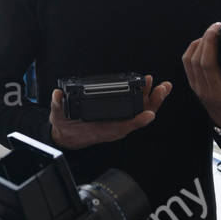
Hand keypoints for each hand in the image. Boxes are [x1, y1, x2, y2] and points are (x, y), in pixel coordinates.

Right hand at [48, 74, 171, 149]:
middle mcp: (116, 125)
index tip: (148, 115)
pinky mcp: (119, 112)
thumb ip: (58, 106)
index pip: (124, 126)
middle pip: (140, 116)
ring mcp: (119, 119)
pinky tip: (150, 85)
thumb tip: (58, 95)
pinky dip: (145, 96)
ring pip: (142, 110)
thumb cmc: (67, 128)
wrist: (67, 134)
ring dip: (153, 98)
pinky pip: (137, 105)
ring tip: (162, 85)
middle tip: (161, 89)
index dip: (137, 121)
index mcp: (104, 129)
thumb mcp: (60, 117)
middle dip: (153, 103)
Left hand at [182, 23, 220, 128]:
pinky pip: (188, 64)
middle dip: (210, 43)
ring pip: (196, 62)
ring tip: (211, 31)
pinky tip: (201, 40)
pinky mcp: (195, 84)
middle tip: (217, 28)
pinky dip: (192, 49)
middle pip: (207, 65)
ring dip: (202, 43)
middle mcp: (216, 92)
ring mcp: (203, 88)